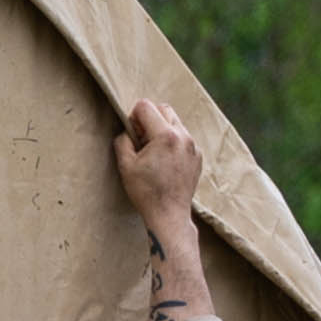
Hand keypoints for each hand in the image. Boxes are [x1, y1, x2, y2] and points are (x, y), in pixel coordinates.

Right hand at [112, 95, 206, 240]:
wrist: (169, 214)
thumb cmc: (146, 192)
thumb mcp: (125, 165)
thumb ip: (123, 141)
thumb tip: (127, 131)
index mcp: (165, 136)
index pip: (146, 106)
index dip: (133, 117)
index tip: (132, 135)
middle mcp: (183, 136)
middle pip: (164, 109)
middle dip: (150, 119)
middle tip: (142, 140)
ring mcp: (193, 146)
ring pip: (175, 123)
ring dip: (162, 130)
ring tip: (154, 153)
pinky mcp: (197, 156)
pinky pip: (184, 139)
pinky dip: (173, 143)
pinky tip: (165, 163)